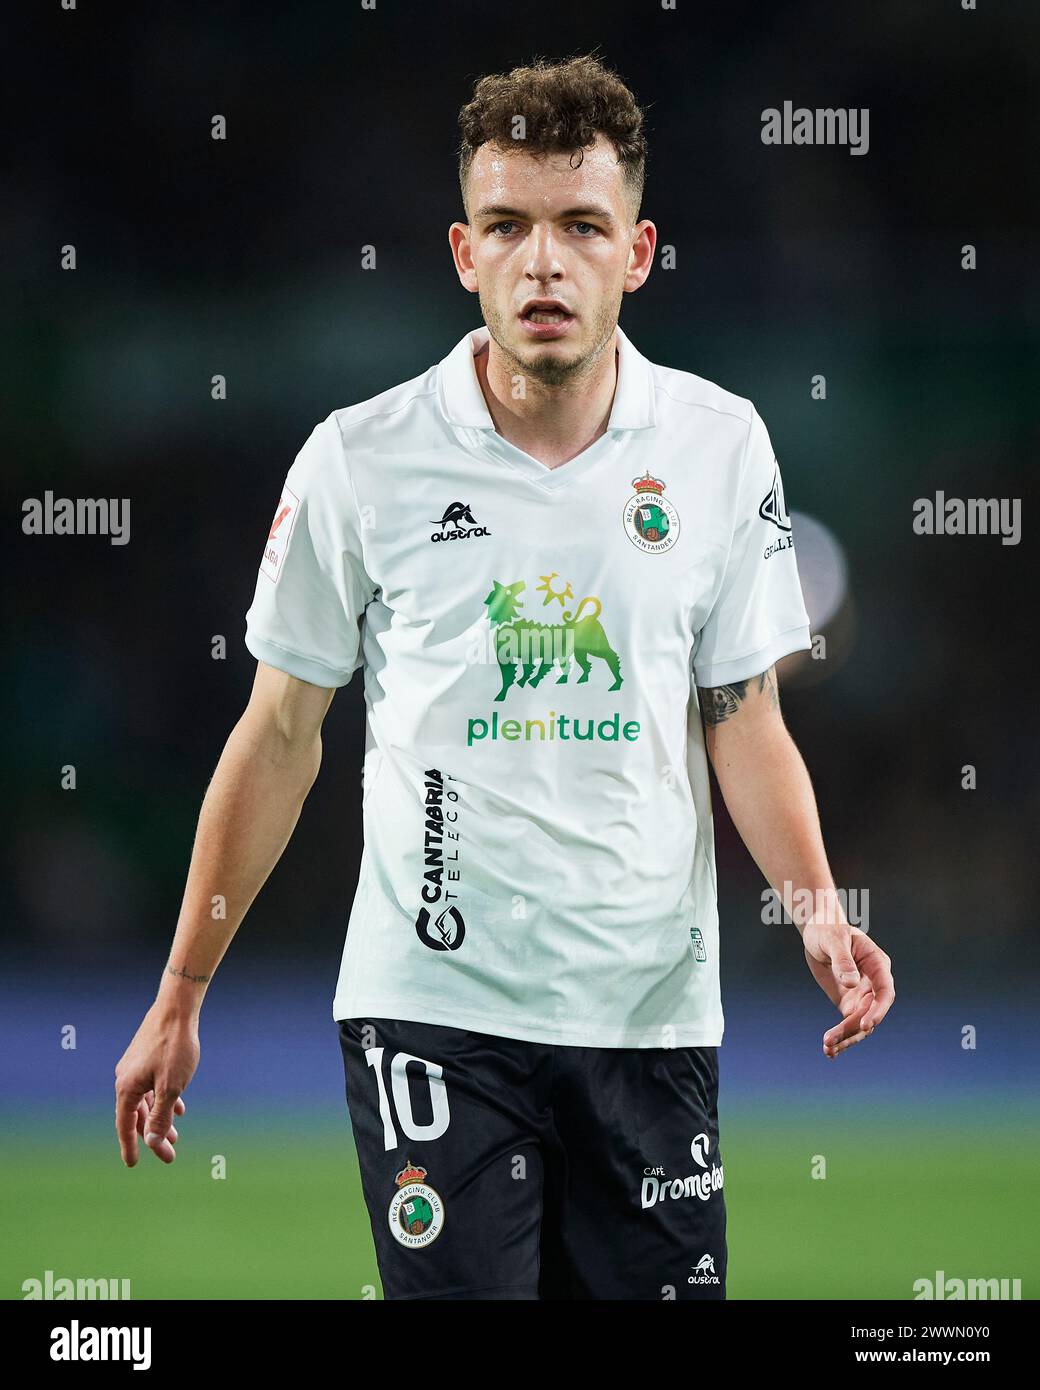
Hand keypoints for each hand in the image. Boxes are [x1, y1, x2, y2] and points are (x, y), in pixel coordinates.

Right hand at [114, 1005, 199, 1164]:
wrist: (177, 1008)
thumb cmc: (175, 1047)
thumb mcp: (171, 1088)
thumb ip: (161, 1116)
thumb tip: (152, 1142)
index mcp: (127, 1088)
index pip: (126, 1125)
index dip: (130, 1146)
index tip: (134, 1164)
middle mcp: (126, 1078)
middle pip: (138, 1115)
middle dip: (154, 1135)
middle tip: (169, 1154)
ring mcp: (136, 1066)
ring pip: (147, 1100)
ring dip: (161, 1118)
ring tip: (176, 1135)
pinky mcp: (147, 1057)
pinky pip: (153, 1085)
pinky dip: (165, 1099)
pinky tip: (180, 1108)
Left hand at [802, 923, 893, 1058]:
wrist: (818, 931)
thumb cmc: (828, 929)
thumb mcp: (833, 939)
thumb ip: (843, 960)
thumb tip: (851, 983)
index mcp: (877, 964)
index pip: (885, 992)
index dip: (878, 1010)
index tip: (865, 1025)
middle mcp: (874, 983)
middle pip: (871, 1013)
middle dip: (853, 1029)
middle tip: (831, 1040)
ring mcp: (862, 995)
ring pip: (860, 1024)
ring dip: (846, 1038)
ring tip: (827, 1049)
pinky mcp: (848, 1003)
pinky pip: (848, 1024)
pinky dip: (840, 1036)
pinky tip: (829, 1050)